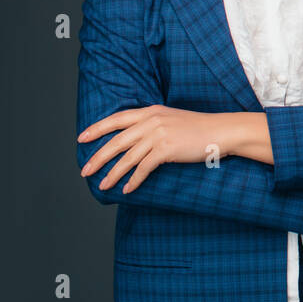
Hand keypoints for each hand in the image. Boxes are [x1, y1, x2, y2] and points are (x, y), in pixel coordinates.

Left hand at [78, 105, 233, 193]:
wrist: (221, 131)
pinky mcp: (166, 149)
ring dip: (113, 174)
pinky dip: (134, 180)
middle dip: (98, 157)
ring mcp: (159, 134)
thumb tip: (133, 142)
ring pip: (127, 157)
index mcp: (150, 111)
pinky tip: (127, 190)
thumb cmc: (198, 128)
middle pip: (116, 141)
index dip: (96, 129)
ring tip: (103, 186)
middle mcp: (151, 121)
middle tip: (85, 171)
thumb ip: (152, 125)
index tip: (81, 139)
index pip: (116, 119)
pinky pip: (144, 168)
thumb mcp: (171, 119)